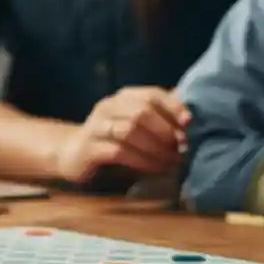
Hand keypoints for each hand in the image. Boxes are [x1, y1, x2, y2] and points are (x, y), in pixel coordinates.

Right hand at [54, 87, 190, 183]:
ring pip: (129, 131)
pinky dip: (142, 161)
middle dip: (165, 130)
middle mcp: (107, 107)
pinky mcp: (89, 149)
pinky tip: (155, 169)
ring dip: (156, 148)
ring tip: (172, 161)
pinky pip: (119, 152)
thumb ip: (158, 117)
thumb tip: (190, 117)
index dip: (172, 107)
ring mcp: (96, 127)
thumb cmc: (113, 139)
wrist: (74, 153)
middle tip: (182, 147)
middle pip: (141, 111)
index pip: (151, 94)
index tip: (189, 123)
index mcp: (122, 98)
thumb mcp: (134, 124)